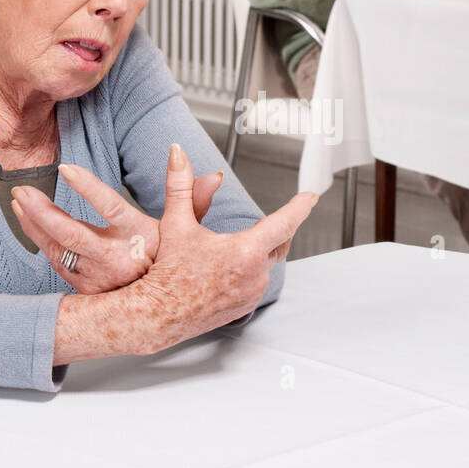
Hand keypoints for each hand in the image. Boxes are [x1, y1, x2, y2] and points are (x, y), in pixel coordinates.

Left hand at [9, 161, 224, 293]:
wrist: (166, 314)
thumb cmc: (175, 266)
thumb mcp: (188, 232)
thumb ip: (193, 198)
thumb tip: (213, 175)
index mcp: (139, 240)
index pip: (111, 209)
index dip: (88, 188)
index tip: (66, 169)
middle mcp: (116, 259)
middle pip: (72, 234)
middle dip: (43, 211)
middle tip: (23, 190)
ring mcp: (98, 276)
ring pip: (57, 248)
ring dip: (34, 223)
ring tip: (20, 199)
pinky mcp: (86, 286)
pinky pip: (56, 261)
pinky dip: (39, 240)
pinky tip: (28, 222)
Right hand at [115, 143, 315, 354]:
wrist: (157, 315)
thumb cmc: (166, 271)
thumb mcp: (176, 223)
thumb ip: (180, 184)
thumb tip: (177, 153)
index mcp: (245, 251)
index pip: (285, 222)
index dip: (300, 207)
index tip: (311, 197)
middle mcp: (255, 274)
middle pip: (281, 243)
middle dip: (282, 227)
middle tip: (282, 216)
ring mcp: (253, 293)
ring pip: (268, 264)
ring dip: (262, 250)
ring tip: (247, 241)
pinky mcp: (246, 306)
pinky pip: (258, 282)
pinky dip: (252, 269)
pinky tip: (234, 265)